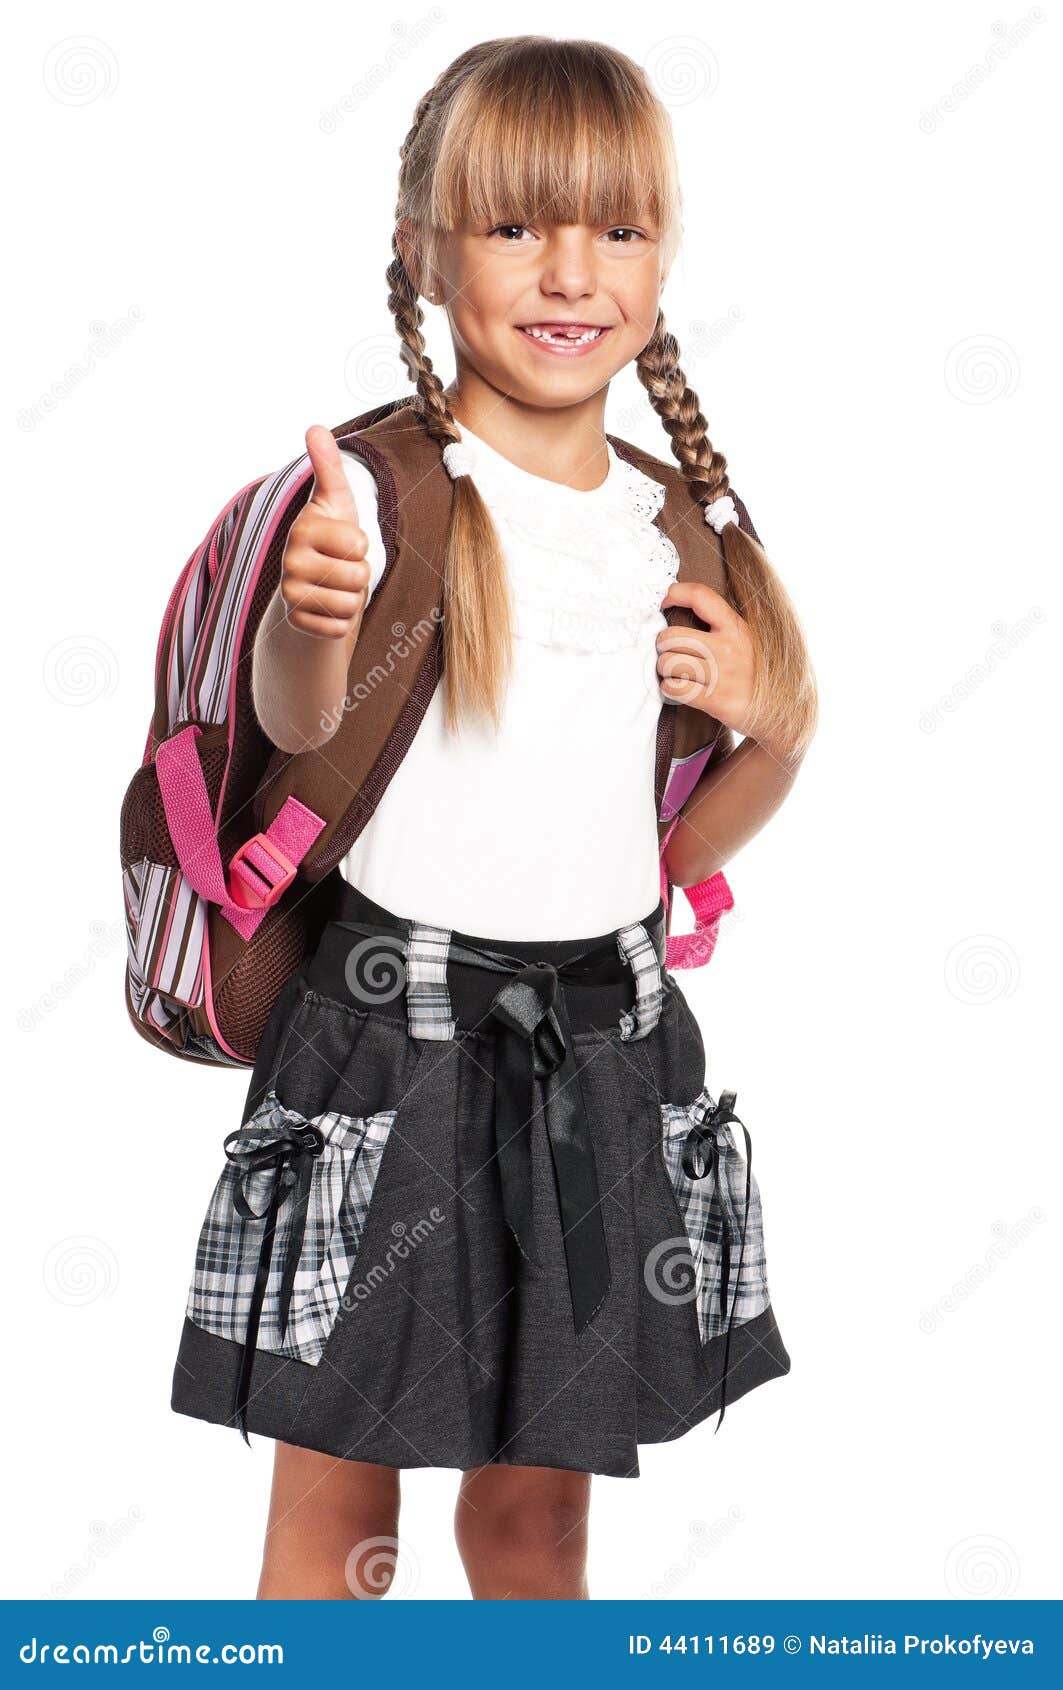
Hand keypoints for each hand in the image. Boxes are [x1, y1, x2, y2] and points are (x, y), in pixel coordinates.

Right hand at [279, 425, 370, 640]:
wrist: (310, 587)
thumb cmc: (330, 539)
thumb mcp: (334, 502)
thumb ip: (328, 466)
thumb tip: (314, 427)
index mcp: (302, 528)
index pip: (360, 543)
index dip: (361, 546)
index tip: (342, 543)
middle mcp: (290, 561)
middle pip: (359, 575)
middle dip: (359, 575)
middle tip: (340, 568)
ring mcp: (290, 594)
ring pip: (351, 603)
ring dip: (352, 598)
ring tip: (335, 587)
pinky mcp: (296, 623)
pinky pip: (340, 627)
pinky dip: (341, 621)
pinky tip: (326, 608)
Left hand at [657, 580, 762, 739]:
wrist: (775, 713)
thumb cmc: (751, 673)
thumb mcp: (745, 639)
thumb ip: (720, 622)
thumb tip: (679, 602)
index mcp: (736, 627)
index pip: (700, 596)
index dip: (675, 593)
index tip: (665, 602)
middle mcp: (727, 648)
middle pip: (672, 636)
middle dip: (663, 644)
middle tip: (671, 650)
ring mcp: (721, 675)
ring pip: (668, 663)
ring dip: (665, 668)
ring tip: (675, 671)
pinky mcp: (714, 700)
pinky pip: (674, 688)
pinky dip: (670, 688)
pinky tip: (680, 687)